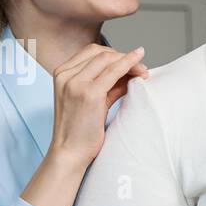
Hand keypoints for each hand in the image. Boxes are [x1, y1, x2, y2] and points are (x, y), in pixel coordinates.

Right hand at [47, 44, 149, 168]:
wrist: (69, 152)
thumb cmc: (80, 131)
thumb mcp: (93, 101)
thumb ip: (108, 85)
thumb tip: (130, 73)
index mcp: (62, 73)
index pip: (91, 52)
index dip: (114, 55)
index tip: (131, 63)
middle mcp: (65, 75)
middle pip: (100, 53)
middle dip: (124, 57)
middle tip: (141, 68)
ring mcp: (75, 83)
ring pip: (108, 59)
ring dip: (130, 62)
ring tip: (143, 72)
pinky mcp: (88, 93)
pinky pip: (114, 72)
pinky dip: (129, 65)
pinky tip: (141, 68)